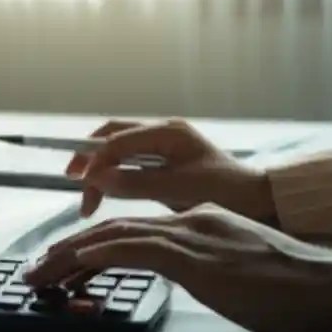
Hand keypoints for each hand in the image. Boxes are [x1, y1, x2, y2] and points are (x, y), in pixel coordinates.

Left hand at [24, 204, 331, 331]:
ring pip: (115, 237)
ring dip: (70, 256)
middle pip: (116, 228)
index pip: (134, 227)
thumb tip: (187, 276)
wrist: (326, 288)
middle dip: (69, 248)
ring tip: (41, 274)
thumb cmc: (290, 288)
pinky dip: (99, 257)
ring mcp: (193, 235)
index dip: (94, 244)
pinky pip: (135, 251)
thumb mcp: (237, 270)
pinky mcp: (195, 257)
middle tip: (38, 268)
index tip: (66, 260)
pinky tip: (76, 267)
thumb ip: (206, 265)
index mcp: (202, 220)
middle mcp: (192, 219)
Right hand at [67, 119, 276, 220]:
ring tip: (88, 192)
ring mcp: (166, 144)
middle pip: (113, 134)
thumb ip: (135, 183)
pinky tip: (109, 189)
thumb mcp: (178, 190)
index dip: (94, 163)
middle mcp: (164, 132)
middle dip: (89, 155)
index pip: (117, 141)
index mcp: (169, 133)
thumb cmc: (226, 193)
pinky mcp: (168, 159)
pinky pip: (132, 159)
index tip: (84, 190)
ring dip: (101, 165)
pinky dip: (116, 172)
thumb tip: (96, 178)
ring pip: (120, 146)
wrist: (259, 200)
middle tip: (72, 180)